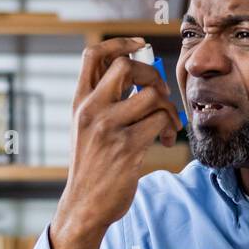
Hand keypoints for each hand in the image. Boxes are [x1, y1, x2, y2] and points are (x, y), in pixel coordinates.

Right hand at [49, 37, 183, 248]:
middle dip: (152, 75)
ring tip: (166, 125)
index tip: (139, 44)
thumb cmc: (91, 167)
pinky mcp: (127, 148)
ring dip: (167, 108)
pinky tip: (164, 141)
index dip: (120, 42)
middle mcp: (90, 110)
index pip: (93, 55)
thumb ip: (103, 103)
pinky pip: (159, 122)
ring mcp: (108, 128)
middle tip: (159, 94)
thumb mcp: (85, 129)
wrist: (84, 206)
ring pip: (150, 96)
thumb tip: (135, 76)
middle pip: (126, 66)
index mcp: (80, 102)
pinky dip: (169, 128)